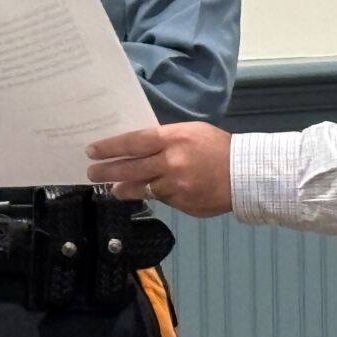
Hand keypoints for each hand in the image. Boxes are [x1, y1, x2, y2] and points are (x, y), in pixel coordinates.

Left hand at [86, 122, 233, 217]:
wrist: (245, 174)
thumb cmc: (217, 147)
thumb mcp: (190, 133)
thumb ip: (164, 140)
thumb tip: (138, 149)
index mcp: (172, 139)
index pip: (132, 142)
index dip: (110, 148)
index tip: (92, 151)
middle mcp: (170, 162)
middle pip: (130, 168)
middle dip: (107, 171)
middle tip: (91, 173)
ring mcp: (175, 186)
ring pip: (140, 189)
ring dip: (123, 189)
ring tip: (113, 189)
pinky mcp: (182, 204)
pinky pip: (160, 200)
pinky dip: (152, 196)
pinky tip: (144, 194)